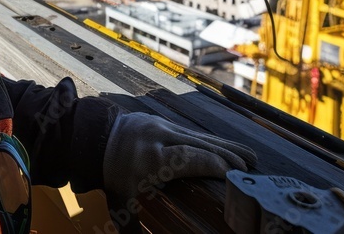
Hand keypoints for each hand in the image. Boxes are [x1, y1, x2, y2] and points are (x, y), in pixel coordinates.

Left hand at [102, 112, 255, 232]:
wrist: (94, 138)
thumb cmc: (110, 173)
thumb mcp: (120, 200)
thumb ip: (131, 226)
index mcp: (151, 158)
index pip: (188, 158)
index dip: (211, 164)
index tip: (231, 174)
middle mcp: (159, 137)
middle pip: (200, 144)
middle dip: (227, 155)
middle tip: (249, 168)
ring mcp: (161, 125)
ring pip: (200, 136)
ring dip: (226, 146)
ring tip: (250, 157)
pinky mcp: (162, 121)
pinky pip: (192, 132)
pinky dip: (212, 140)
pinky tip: (228, 148)